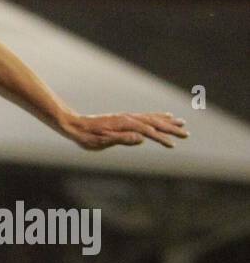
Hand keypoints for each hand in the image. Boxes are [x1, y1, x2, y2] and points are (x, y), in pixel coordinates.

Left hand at [59, 110, 186, 150]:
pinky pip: (146, 117)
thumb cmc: (87, 137)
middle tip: (187, 134)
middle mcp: (129, 119)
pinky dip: (157, 117)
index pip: (149, 132)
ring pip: (152, 118)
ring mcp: (127, 117)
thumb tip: (141, 139)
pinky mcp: (125, 119)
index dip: (162, 138)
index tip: (173, 145)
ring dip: (168, 122)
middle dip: (172, 129)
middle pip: (155, 123)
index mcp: (126, 125)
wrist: (75, 126)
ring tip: (182, 123)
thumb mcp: (102, 142)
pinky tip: (163, 117)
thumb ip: (122, 139)